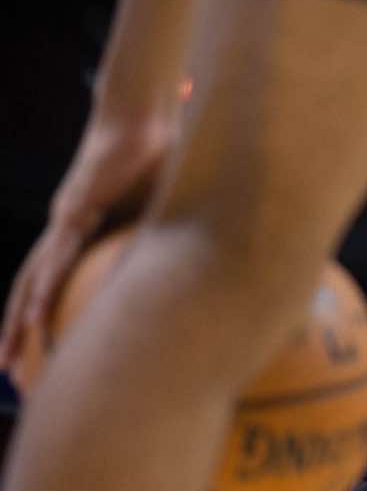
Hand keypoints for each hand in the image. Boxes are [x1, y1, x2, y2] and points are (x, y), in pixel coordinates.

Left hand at [0, 117, 170, 369]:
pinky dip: (41, 290)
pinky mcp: (72, 212)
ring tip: (9, 355)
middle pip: (32, 289)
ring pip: (32, 280)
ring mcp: (66, 221)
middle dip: (17, 330)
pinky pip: (55, 260)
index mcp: (87, 233)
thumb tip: (220, 273)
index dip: (47, 315)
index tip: (42, 350)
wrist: (144, 120)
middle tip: (8, 370)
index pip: (61, 283)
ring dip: (18, 320)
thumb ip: (180, 244)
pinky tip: (32, 319)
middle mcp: (68, 231)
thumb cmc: (164, 159)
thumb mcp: (174, 214)